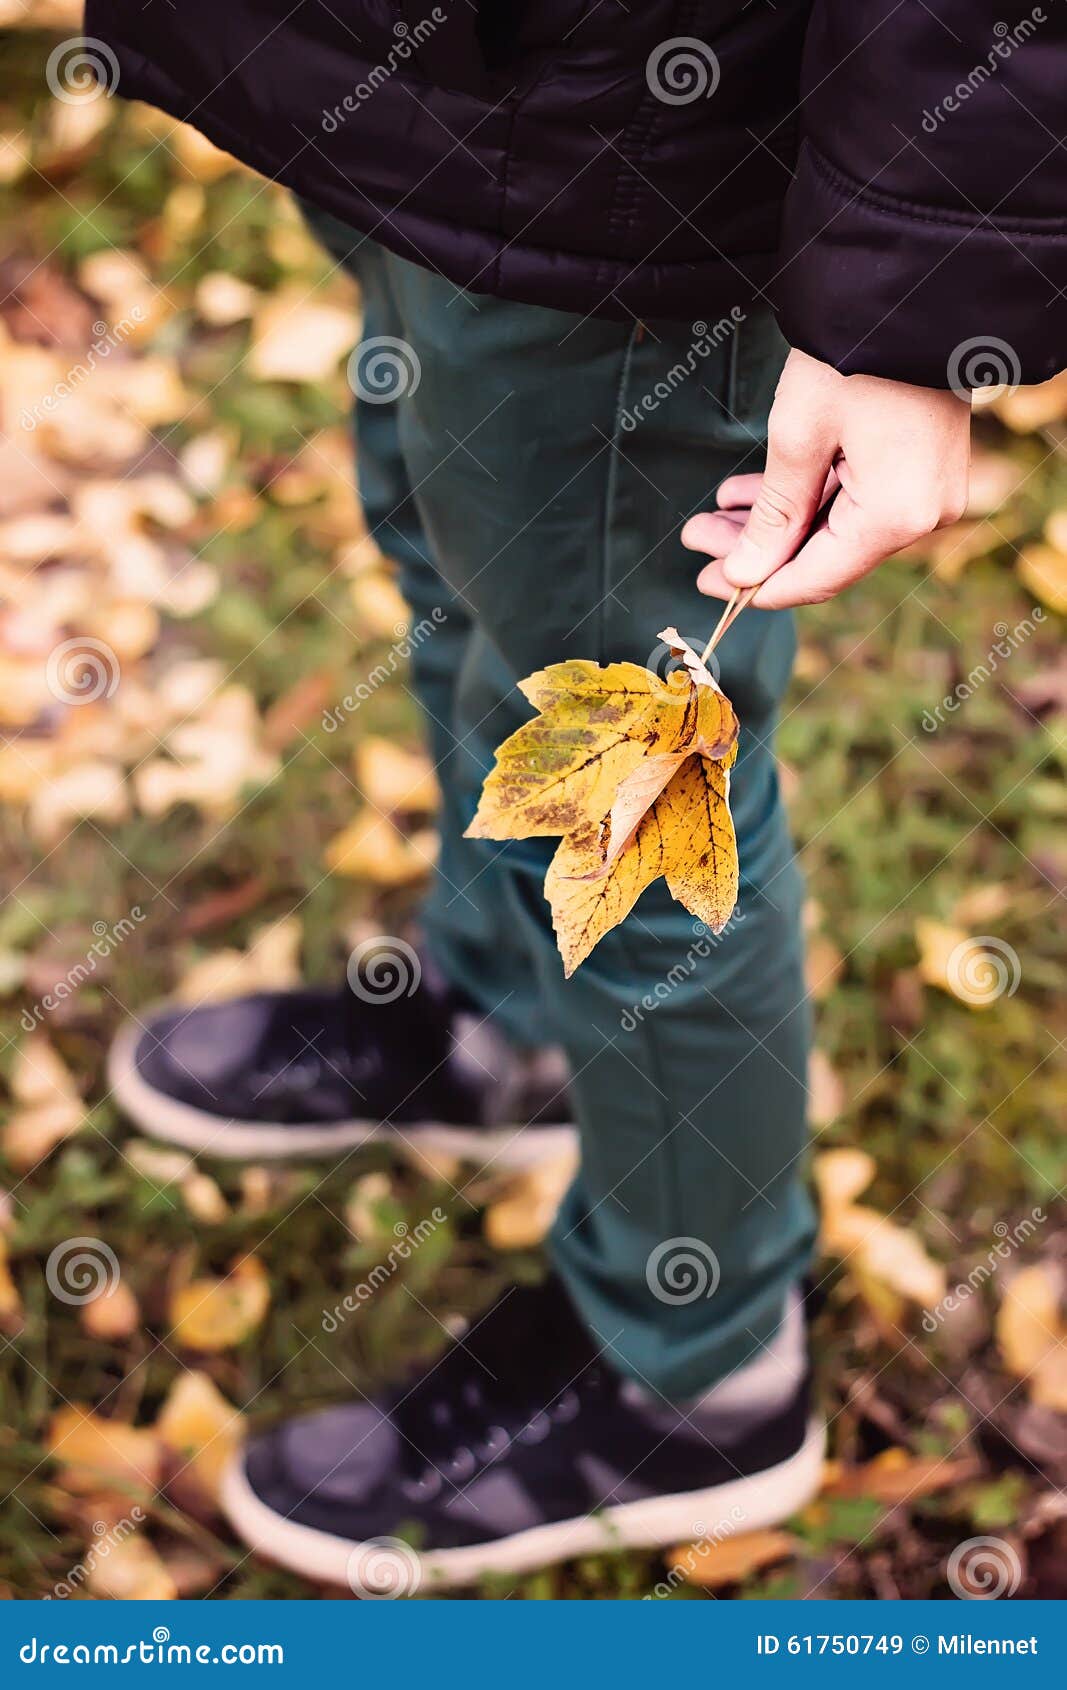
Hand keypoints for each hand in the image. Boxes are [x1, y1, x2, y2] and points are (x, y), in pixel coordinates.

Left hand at [682, 349, 970, 607]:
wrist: (913, 285)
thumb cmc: (853, 354)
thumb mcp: (798, 437)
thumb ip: (772, 516)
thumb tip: (743, 574)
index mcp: (895, 516)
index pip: (815, 578)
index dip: (755, 587)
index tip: (704, 581)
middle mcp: (923, 515)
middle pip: (824, 556)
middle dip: (755, 549)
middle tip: (696, 539)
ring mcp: (928, 492)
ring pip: (835, 528)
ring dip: (774, 522)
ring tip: (713, 513)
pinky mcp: (923, 467)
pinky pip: (858, 500)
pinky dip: (806, 497)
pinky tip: (750, 494)